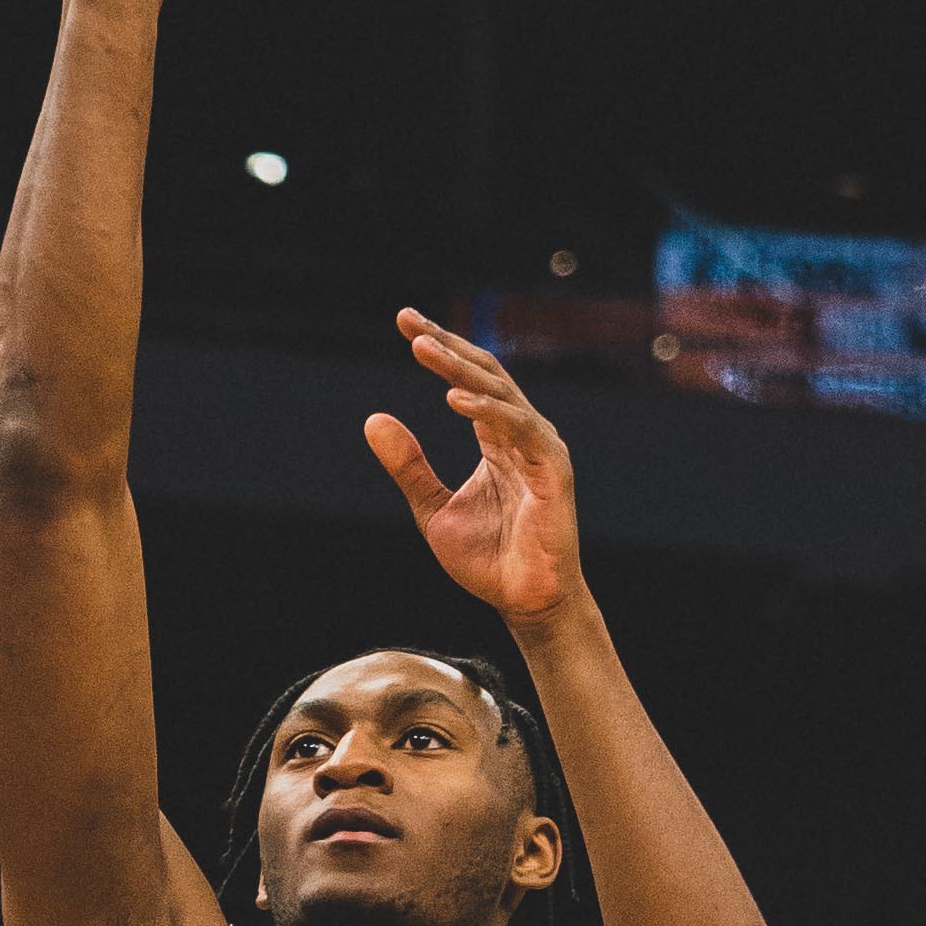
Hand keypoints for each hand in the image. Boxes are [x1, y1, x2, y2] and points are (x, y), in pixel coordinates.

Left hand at [363, 310, 586, 626]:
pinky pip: (519, 428)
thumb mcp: (432, 507)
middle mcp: (523, 434)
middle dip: (447, 346)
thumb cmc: (488, 559)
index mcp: (498, 439)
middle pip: (485, 374)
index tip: (405, 323)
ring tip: (423, 349)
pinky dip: (487, 411)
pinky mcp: (553, 469)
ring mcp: (541, 448)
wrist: (524, 602)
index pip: (469, 380)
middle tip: (409, 323)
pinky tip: (454, 399)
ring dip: (460, 368)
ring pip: (500, 393)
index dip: (440, 349)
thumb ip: (408, 465)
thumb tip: (373, 419)